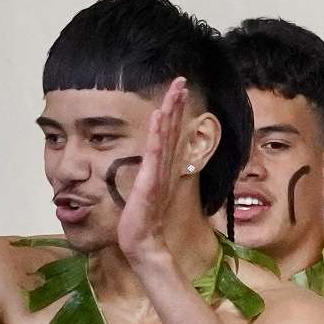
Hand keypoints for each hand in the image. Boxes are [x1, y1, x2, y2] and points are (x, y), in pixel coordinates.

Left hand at [113, 78, 188, 267]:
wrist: (143, 242)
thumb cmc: (142, 222)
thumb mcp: (145, 193)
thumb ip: (149, 177)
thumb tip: (147, 166)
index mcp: (164, 169)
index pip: (170, 134)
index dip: (174, 112)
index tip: (178, 92)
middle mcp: (165, 168)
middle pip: (172, 130)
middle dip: (176, 104)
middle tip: (181, 80)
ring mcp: (159, 174)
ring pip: (166, 137)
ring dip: (170, 112)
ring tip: (175, 90)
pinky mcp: (150, 182)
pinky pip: (154, 154)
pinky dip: (156, 134)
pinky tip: (157, 116)